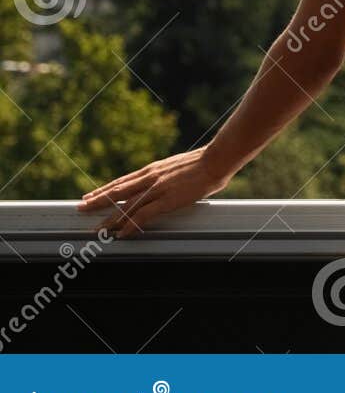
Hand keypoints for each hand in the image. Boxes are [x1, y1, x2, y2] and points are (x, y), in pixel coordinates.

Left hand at [77, 148, 232, 237]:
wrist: (217, 159)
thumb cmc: (205, 162)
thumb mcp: (180, 166)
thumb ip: (169, 175)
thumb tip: (169, 181)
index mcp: (153, 169)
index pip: (122, 181)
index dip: (104, 189)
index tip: (90, 195)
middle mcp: (150, 177)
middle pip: (118, 191)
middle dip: (97, 201)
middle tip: (81, 208)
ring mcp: (157, 188)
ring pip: (126, 205)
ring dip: (110, 218)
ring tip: (96, 229)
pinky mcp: (167, 199)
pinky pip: (144, 214)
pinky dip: (131, 224)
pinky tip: (122, 233)